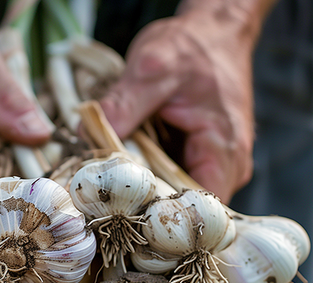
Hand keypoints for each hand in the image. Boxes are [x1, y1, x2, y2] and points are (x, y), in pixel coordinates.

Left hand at [99, 3, 270, 202]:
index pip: (199, 210)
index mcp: (223, 148)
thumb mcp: (153, 68)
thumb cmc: (192, 48)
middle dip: (142, 211)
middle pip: (183, 210)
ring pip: (173, 198)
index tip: (121, 215)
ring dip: (140, 196)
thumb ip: (123, 104)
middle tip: (101, 206)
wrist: (212, 33)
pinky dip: (144, 180)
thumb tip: (86, 135)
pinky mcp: (194, 159)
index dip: (161, 219)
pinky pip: (168, 181)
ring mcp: (210, 164)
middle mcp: (226, 164)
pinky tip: (118, 175)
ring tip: (104, 192)